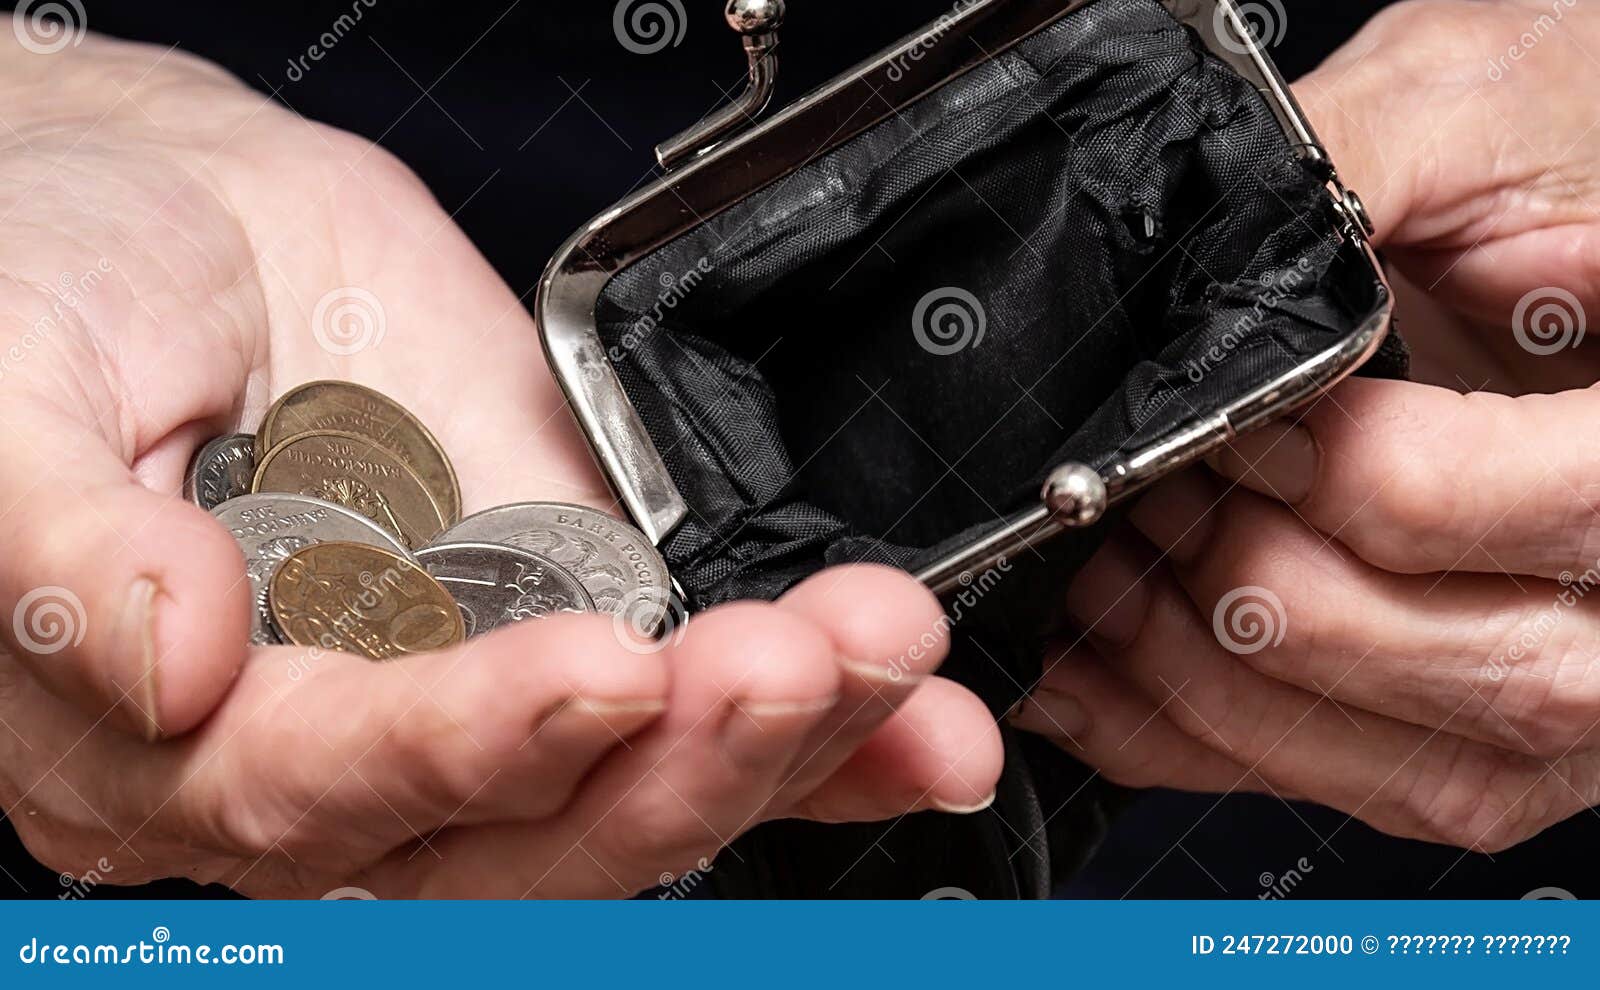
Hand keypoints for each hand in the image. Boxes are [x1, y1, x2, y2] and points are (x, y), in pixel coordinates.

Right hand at [0, 35, 1000, 895]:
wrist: (189, 225)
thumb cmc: (64, 291)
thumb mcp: (8, 391)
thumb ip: (58, 548)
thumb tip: (162, 662)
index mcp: (175, 740)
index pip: (332, 794)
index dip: (467, 747)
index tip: (594, 671)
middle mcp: (343, 757)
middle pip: (518, 836)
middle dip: (668, 763)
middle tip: (785, 667)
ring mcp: (480, 694)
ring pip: (634, 789)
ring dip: (776, 743)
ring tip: (880, 656)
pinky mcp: (580, 625)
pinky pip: (701, 714)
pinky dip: (823, 738)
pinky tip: (918, 726)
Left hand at [1012, 0, 1599, 851]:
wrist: (1575, 230)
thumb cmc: (1552, 144)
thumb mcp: (1467, 104)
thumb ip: (1342, 186)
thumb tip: (1190, 278)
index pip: (1485, 508)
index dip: (1331, 473)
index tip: (1235, 426)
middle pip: (1426, 658)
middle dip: (1241, 578)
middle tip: (1150, 495)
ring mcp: (1564, 701)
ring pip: (1371, 756)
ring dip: (1191, 667)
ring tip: (1108, 569)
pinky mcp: (1475, 748)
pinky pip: (1327, 787)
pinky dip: (1181, 737)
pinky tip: (1091, 672)